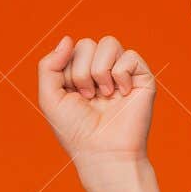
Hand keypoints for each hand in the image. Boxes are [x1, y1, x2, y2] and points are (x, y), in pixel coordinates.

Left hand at [37, 36, 154, 182]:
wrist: (102, 153)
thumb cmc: (76, 131)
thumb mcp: (49, 98)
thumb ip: (48, 66)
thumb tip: (67, 38)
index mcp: (80, 74)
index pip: (72, 49)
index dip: (66, 71)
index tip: (71, 95)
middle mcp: (102, 71)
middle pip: (87, 44)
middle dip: (81, 72)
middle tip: (87, 97)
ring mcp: (122, 73)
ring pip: (109, 43)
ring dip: (99, 71)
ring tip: (104, 95)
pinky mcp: (142, 78)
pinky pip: (130, 56)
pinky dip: (121, 76)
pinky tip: (122, 95)